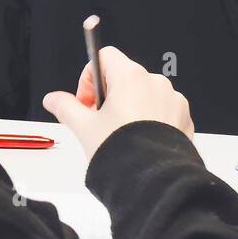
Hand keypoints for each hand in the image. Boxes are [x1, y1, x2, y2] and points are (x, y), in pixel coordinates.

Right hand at [43, 46, 192, 157]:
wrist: (153, 181)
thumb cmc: (124, 153)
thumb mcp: (84, 128)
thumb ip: (66, 107)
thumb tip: (53, 99)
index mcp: (131, 77)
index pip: (104, 57)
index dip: (89, 78)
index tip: (86, 102)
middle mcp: (155, 83)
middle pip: (124, 77)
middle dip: (109, 97)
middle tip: (100, 122)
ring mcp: (173, 100)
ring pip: (144, 94)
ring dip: (131, 108)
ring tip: (122, 135)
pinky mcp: (183, 117)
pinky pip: (162, 109)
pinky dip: (150, 120)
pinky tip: (140, 140)